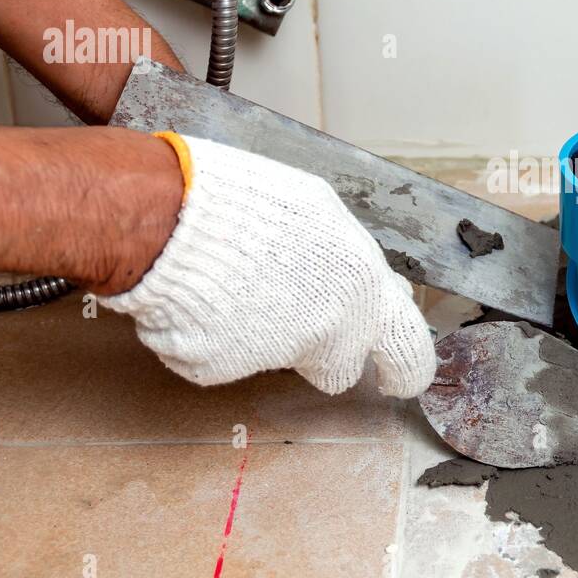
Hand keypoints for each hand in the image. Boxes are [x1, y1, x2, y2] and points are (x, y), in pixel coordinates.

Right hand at [102, 134, 435, 395]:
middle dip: (328, 355)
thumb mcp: (320, 214)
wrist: (168, 216)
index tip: (401, 378)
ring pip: (280, 359)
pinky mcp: (221, 369)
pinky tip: (202, 296)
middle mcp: (328, 330)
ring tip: (237, 287)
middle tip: (299, 326)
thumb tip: (370, 287)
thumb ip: (351, 264)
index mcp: (363, 286)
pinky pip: (226, 358)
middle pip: (341, 369)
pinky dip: (216, 335)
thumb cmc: (245, 199)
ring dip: (269, 339)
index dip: (405, 368)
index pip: (408, 350)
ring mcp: (274, 355)